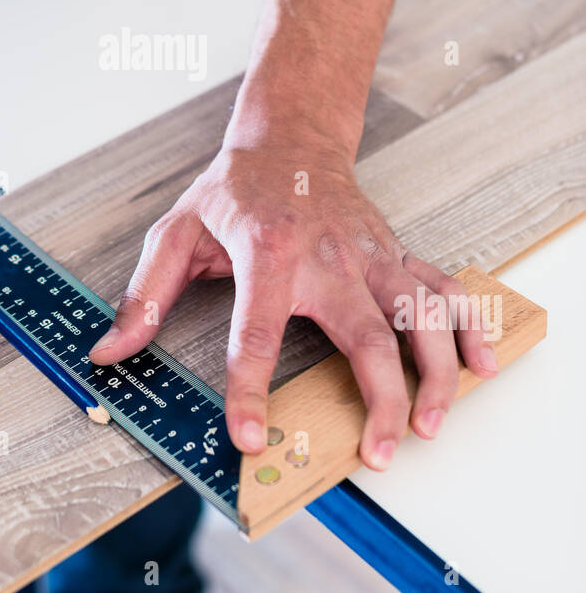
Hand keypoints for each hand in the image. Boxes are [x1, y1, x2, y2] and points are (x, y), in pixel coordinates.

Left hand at [90, 139, 497, 464]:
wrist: (291, 138)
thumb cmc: (235, 189)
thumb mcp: (178, 232)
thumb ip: (144, 295)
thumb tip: (109, 351)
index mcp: (268, 253)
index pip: (257, 332)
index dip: (250, 390)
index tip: (251, 438)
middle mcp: (330, 258)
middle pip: (368, 337)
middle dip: (380, 401)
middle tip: (379, 454)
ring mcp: (373, 257)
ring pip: (422, 317)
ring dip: (437, 373)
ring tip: (431, 425)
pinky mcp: (397, 255)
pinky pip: (445, 291)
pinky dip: (470, 328)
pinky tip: (483, 365)